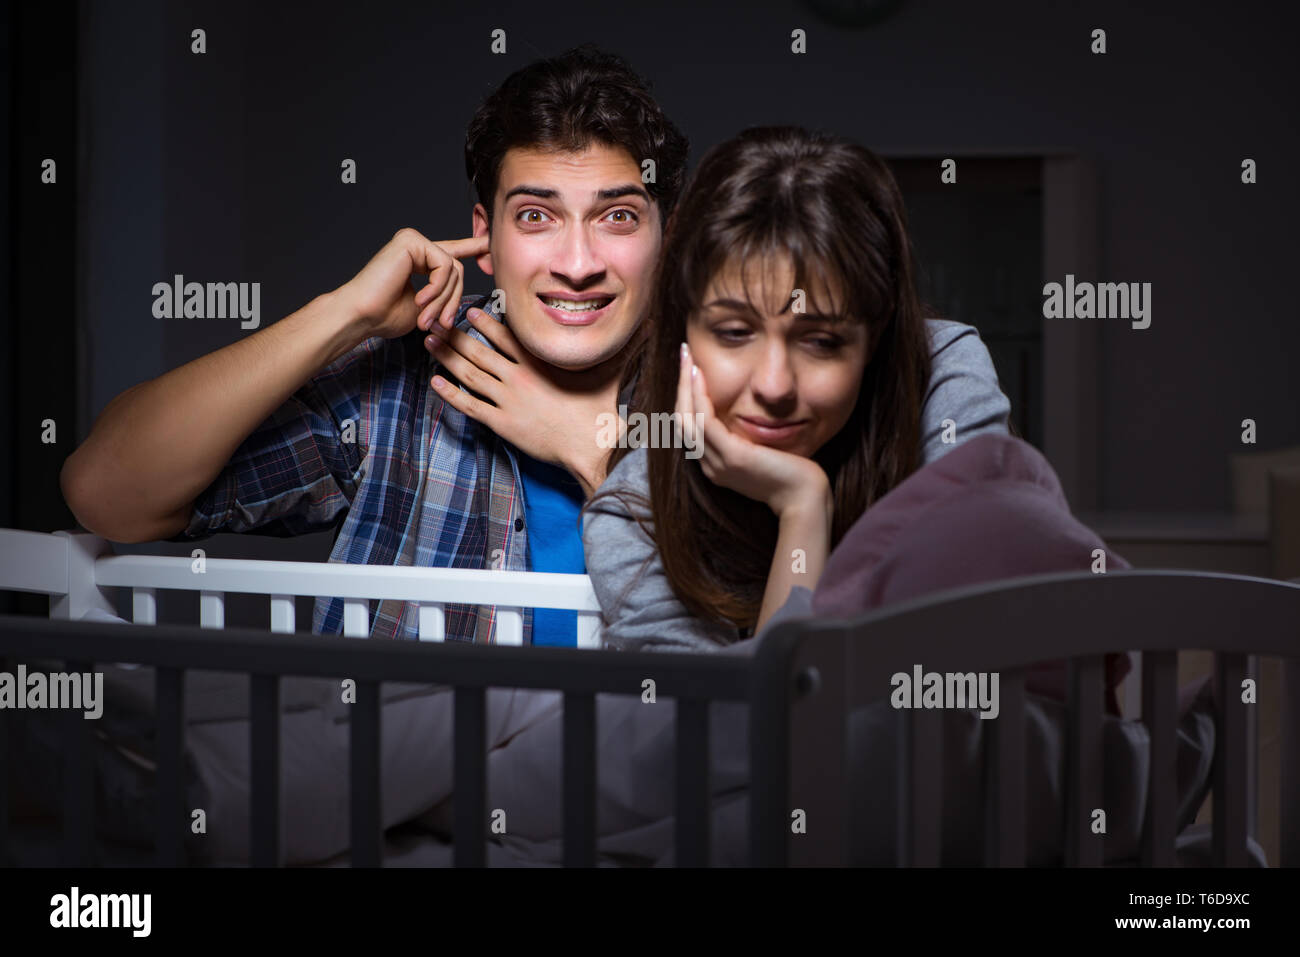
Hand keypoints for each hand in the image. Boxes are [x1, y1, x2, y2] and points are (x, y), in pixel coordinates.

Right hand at [335, 227, 488, 339]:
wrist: (361, 316)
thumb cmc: (384, 316)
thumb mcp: (426, 308)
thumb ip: (444, 296)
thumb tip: (461, 297)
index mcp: (418, 259)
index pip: (451, 252)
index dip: (472, 247)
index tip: (489, 243)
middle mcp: (416, 245)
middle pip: (457, 270)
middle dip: (452, 300)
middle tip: (439, 324)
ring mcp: (413, 240)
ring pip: (453, 269)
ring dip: (444, 300)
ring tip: (426, 318)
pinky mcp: (412, 240)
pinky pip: (444, 266)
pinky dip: (437, 289)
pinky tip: (419, 300)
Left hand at [426, 308, 618, 495]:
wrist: (590, 445)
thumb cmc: (599, 412)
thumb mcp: (608, 372)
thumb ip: (619, 348)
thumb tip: (648, 326)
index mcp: (539, 363)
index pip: (505, 335)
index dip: (484, 321)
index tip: (468, 310)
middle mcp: (518, 377)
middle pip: (478, 351)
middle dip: (454, 335)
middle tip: (434, 322)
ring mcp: (507, 401)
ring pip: (468, 374)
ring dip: (446, 358)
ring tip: (429, 344)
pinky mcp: (502, 424)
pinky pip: (469, 406)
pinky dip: (450, 395)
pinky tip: (436, 384)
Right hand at [677, 342, 830, 520]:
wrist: (804, 499)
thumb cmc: (791, 474)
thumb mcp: (761, 453)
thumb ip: (746, 439)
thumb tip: (744, 414)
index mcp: (714, 464)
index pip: (689, 427)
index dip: (685, 396)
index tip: (690, 368)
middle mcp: (710, 464)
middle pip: (681, 420)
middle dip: (679, 385)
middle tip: (682, 354)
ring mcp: (718, 462)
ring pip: (686, 419)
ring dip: (684, 385)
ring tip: (686, 357)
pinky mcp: (733, 456)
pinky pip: (706, 422)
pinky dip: (699, 397)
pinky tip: (699, 375)